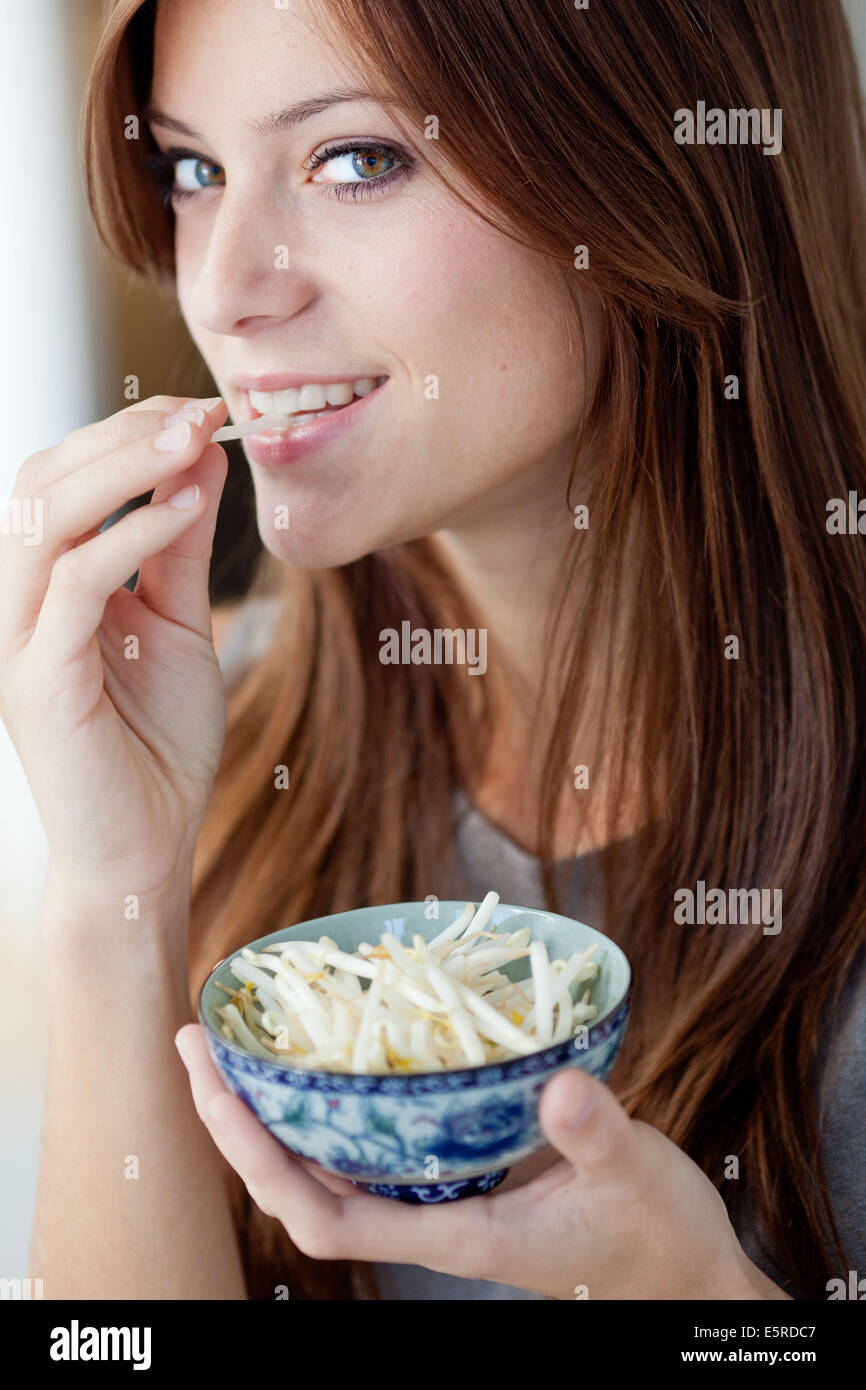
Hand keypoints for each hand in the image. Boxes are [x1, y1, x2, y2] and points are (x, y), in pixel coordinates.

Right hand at [0, 397, 229, 909]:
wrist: (147, 846)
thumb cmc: (158, 743)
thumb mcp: (178, 623)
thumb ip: (178, 545)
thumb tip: (199, 457)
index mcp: (45, 587)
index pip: (63, 482)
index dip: (126, 436)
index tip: (201, 411)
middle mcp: (18, 604)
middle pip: (44, 485)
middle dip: (122, 436)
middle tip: (199, 410)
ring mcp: (19, 640)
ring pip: (45, 521)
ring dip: (120, 468)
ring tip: (191, 437)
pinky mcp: (37, 680)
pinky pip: (74, 584)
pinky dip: (129, 536)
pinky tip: (185, 510)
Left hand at [175, 1023, 785, 1299]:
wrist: (680, 1272)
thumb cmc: (658, 1235)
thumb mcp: (639, 1177)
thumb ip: (599, 1134)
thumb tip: (559, 1081)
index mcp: (457, 1233)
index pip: (328, 1216)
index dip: (262, 1161)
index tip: (220, 1090)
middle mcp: (433, 1216)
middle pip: (301, 1189)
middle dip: (238, 1123)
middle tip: (198, 1041)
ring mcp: (442, 1195)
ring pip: (330, 1165)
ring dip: (273, 1111)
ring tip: (236, 1042)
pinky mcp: (463, 1171)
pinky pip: (375, 1142)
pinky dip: (335, 1102)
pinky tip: (331, 1055)